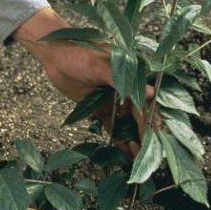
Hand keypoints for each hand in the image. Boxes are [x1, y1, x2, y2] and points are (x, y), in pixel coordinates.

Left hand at [14, 8, 151, 156]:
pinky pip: (111, 126)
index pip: (146, 101)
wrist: (55, 56)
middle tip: (145, 151)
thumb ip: (122, 79)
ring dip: (132, 138)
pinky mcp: (100, 108)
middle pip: (139, 115)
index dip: (152, 118)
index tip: (156, 135)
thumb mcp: (99, 64)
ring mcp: (113, 100)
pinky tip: (124, 152)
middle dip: (144, 133)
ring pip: (127, 123)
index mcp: (131, 77)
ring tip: (135, 156)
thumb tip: (150, 93)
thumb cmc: (79, 54)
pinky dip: (118, 139)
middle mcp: (126, 90)